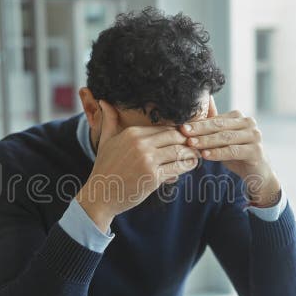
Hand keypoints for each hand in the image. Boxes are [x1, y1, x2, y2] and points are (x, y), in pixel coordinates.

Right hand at [76, 101, 199, 230]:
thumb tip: (103, 100)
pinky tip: (190, 166)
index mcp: (132, 133)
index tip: (185, 137)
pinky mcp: (153, 176)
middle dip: (187, 141)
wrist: (100, 195)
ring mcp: (147, 160)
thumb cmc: (104, 168)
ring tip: (196, 156)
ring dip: (191, 154)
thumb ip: (110, 120)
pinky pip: (178, 167)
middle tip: (195, 145)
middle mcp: (140, 143)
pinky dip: (187, 166)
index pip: (164, 127)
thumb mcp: (105, 141)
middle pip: (175, 136)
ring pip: (179, 151)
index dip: (178, 132)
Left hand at [180, 99, 280, 206]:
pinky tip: (205, 155)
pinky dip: (218, 153)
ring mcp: (255, 136)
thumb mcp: (222, 140)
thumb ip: (210, 129)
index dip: (198, 123)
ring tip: (191, 143)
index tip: (181, 126)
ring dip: (206, 141)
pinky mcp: (256, 151)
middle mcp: (249, 123)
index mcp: (239, 117)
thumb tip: (190, 116)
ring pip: (226, 137)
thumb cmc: (236, 154)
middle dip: (200, 129)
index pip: (215, 119)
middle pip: (219, 126)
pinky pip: (233, 151)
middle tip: (184, 132)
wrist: (257, 174)